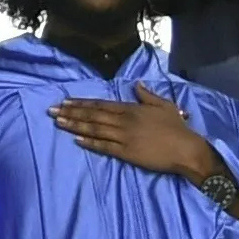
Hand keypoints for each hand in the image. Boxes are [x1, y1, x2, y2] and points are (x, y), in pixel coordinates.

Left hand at [50, 92, 222, 180]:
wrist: (186, 149)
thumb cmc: (177, 127)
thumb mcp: (163, 105)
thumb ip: (147, 95)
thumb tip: (137, 85)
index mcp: (131, 108)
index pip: (100, 104)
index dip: (82, 103)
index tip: (65, 101)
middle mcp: (124, 120)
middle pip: (93, 115)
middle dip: (71, 112)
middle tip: (51, 111)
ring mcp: (124, 137)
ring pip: (94, 129)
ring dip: (75, 125)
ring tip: (58, 122)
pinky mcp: (127, 153)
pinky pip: (104, 147)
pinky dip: (90, 142)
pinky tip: (77, 139)